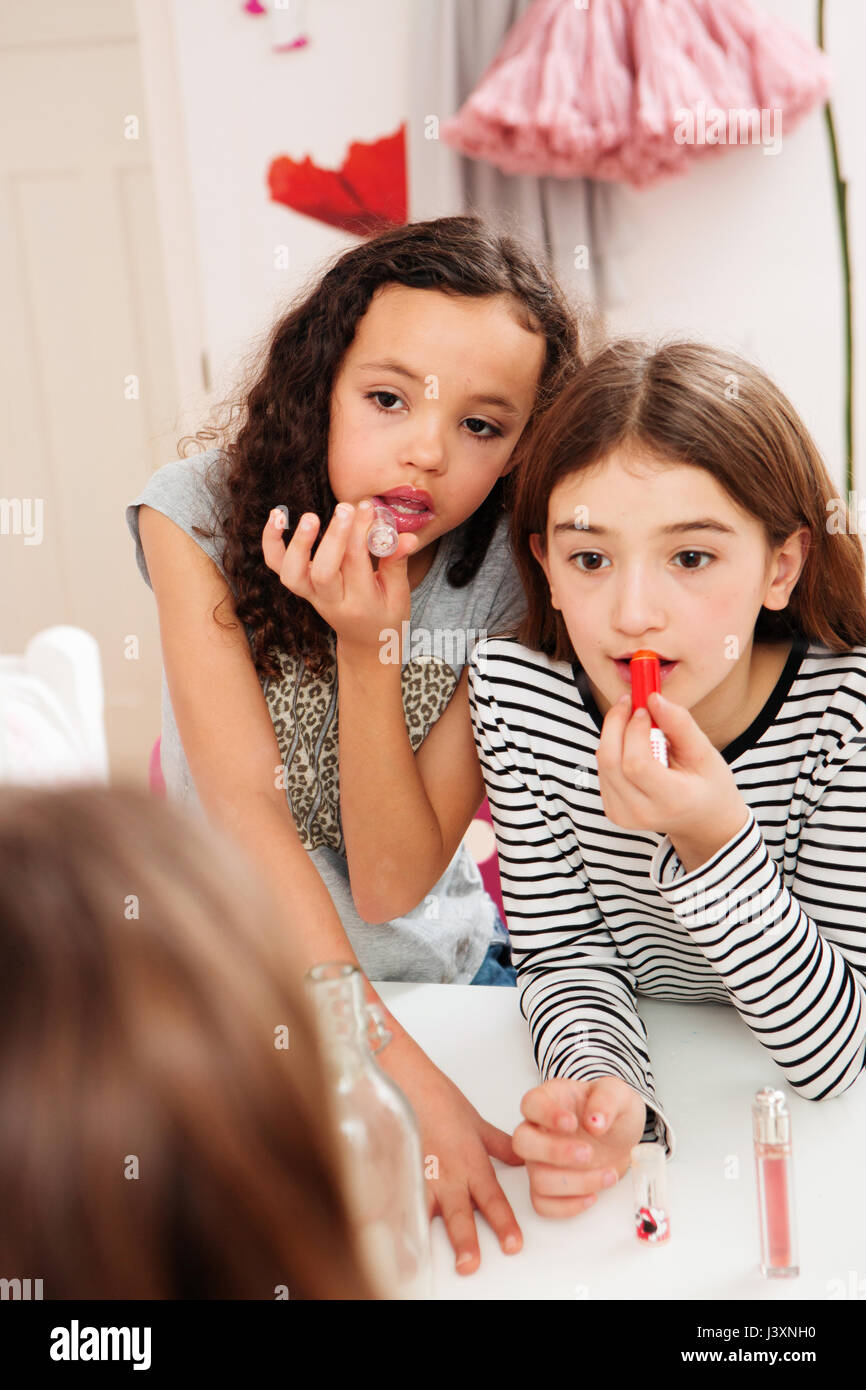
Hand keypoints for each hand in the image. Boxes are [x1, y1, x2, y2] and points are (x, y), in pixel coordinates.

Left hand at [261, 501, 418, 653]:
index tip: (369, 508)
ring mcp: (311, 595)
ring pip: (293, 574)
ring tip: (310, 516)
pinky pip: (278, 566)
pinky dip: (271, 542)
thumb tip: (406, 537)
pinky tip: (277, 516)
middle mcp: (331, 602)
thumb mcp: (399, 595)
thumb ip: (397, 564)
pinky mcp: (300, 587)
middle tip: (346, 508)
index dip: (362, 534)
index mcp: (361, 605)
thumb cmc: (385, 616)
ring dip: (298, 543)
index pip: (357, 566)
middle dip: (335, 538)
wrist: (365, 643)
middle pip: (324, 572)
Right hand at [378, 1030, 524, 1273]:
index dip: (503, 1223)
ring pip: (425, 1212)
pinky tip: (383, 1240)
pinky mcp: (396, 1171)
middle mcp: (447, 1174)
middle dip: (465, 1240)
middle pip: (458, 1213)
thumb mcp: (477, 1123)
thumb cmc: (440, 1098)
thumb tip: (522, 1159)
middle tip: (470, 1264)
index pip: (492, 1199)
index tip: (513, 1245)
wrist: (406, 1080)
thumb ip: (500, 1146)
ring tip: (419, 1264)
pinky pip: (394, 1200)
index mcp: (470, 1163)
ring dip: (423, 1239)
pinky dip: (388, 1220)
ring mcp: (419, 1175)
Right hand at [513, 1076, 646, 1217]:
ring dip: (577, 1182)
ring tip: (609, 1174)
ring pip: (538, 1178)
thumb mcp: (619, 1094)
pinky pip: (543, 1204)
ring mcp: (539, 1160)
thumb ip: (607, 1100)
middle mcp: (538, 1130)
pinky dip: (568, 1206)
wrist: (620, 1138)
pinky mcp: (548, 1187)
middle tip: (588, 1153)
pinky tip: (593, 1195)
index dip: (546, 1115)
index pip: (531, 1104)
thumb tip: (594, 1122)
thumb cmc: (612, 1113)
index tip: (572, 1123)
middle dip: (554, 1152)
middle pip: (522, 1143)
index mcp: (549, 1099)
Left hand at [596, 690, 748, 855]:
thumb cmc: (708, 785)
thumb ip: (680, 725)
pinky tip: (632, 744)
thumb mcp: (705, 753)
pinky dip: (613, 749)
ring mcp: (623, 815)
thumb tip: (654, 698)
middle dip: (615, 724)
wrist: (703, 820)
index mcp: (671, 801)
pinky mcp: (613, 810)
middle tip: (628, 702)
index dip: (634, 730)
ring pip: (603, 763)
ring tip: (635, 721)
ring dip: (613, 734)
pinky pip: (603, 770)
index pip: (637, 764)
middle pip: (611, 762)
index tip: (643, 708)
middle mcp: (641, 813)